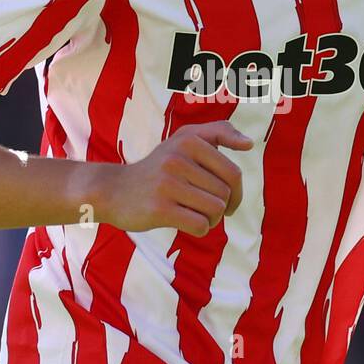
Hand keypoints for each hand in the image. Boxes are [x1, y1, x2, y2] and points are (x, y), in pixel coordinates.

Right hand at [89, 120, 252, 235]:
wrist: (113, 191)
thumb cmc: (158, 169)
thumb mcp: (183, 141)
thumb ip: (218, 133)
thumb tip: (249, 144)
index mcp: (189, 140)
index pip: (233, 173)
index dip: (236, 192)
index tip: (227, 199)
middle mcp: (178, 158)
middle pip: (225, 194)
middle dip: (223, 208)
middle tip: (209, 210)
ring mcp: (167, 183)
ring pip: (215, 210)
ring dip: (211, 220)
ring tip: (196, 215)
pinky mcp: (159, 208)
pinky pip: (200, 225)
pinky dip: (200, 229)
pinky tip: (186, 223)